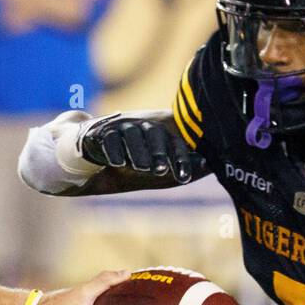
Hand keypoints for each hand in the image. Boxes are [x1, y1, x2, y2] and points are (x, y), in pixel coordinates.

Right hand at [79, 114, 204, 182]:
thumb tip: (209, 165)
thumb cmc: (132, 156)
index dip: (180, 159)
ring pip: (132, 136)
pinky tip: (118, 163)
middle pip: (154, 135)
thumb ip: (177, 162)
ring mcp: (121, 127)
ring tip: (142, 168)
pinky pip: (108, 139)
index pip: (174, 143)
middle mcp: (142, 125)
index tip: (184, 179)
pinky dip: (113, 150)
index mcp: (159, 132)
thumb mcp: (155, 160)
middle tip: (161, 170)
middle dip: (158, 153)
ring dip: (138, 152)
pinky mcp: (101, 132)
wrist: (95, 145)